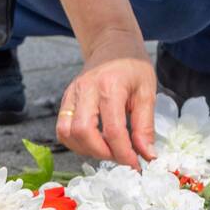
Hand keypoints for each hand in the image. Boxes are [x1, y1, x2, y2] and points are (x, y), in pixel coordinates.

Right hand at [56, 35, 156, 167]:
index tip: (136, 166)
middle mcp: (86, 89)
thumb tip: (148, 156)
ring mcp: (72, 93)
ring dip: (86, 150)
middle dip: (102, 153)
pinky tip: (94, 142)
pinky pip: (62, 127)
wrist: (113, 43)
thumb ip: (145, 126)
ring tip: (108, 149)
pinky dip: (75, 142)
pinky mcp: (66, 98)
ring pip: (67, 132)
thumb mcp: (147, 92)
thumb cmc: (133, 66)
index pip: (113, 130)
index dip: (124, 154)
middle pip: (83, 132)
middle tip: (120, 157)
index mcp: (111, 86)